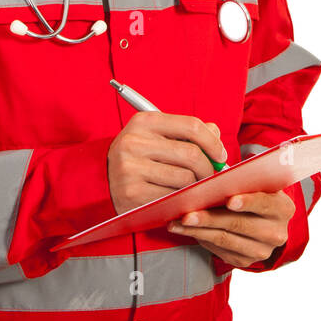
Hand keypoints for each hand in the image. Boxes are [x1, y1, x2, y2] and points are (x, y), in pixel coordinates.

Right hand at [107, 112, 225, 213]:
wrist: (99, 180)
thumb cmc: (137, 157)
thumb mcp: (156, 136)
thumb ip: (186, 132)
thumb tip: (215, 132)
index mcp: (144, 122)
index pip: (191, 126)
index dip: (212, 142)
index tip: (220, 154)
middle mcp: (134, 142)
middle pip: (191, 154)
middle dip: (208, 168)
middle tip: (210, 175)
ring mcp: (131, 169)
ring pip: (185, 178)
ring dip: (195, 185)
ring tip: (191, 185)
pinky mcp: (132, 194)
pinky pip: (172, 197)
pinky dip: (181, 198)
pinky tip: (177, 196)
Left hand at [167, 190, 294, 267]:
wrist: (266, 224)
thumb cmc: (256, 195)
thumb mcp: (257, 185)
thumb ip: (242, 180)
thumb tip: (214, 174)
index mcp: (283, 208)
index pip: (264, 203)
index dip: (247, 202)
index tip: (229, 200)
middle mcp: (276, 233)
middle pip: (239, 224)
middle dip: (210, 219)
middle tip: (187, 214)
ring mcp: (262, 250)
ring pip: (225, 239)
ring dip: (198, 231)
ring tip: (177, 223)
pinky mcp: (246, 262)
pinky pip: (220, 250)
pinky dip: (201, 239)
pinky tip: (186, 231)